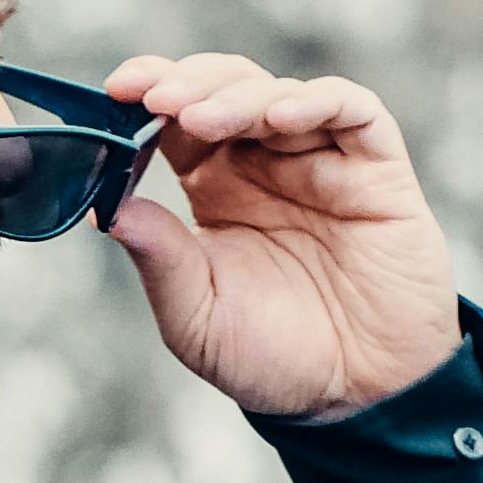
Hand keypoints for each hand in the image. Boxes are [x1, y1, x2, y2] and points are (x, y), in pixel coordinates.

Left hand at [101, 50, 461, 424]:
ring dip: (236, 96)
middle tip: (153, 97)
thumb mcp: (197, 320)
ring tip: (200, 117)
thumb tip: (106, 210)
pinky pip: (353, 113)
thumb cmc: (275, 360)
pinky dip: (317, 102)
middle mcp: (268, 165)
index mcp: (218, 190)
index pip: (178, 121)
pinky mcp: (377, 169)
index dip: (149, 94)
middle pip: (224, 90)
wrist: (358, 397)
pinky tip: (281, 116)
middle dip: (186, 85)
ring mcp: (323, 161)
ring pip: (278, 93)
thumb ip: (160, 262)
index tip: (116, 90)